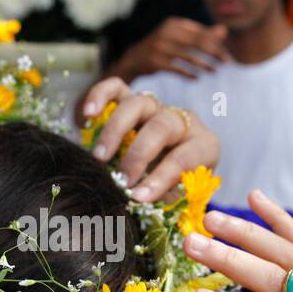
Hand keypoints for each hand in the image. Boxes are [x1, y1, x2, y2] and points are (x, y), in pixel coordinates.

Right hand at [81, 77, 219, 203]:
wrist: (170, 174)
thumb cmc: (174, 190)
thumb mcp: (177, 199)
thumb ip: (163, 200)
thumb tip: (138, 203)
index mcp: (204, 146)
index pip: (184, 157)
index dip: (161, 178)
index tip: (138, 197)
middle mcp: (183, 122)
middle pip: (161, 126)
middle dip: (139, 155)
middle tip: (121, 180)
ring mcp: (157, 108)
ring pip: (138, 103)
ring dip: (116, 130)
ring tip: (99, 157)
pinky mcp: (133, 100)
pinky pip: (117, 88)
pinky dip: (101, 96)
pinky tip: (88, 115)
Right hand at [112, 17, 229, 81]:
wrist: (134, 58)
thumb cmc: (163, 47)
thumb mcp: (180, 37)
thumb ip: (201, 34)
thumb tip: (224, 31)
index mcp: (174, 24)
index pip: (201, 32)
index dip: (216, 43)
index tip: (226, 54)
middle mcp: (167, 33)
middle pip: (197, 42)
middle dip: (214, 52)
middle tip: (226, 62)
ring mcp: (159, 47)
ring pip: (188, 56)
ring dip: (204, 65)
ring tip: (214, 71)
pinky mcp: (155, 62)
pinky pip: (177, 68)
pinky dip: (188, 73)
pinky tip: (197, 78)